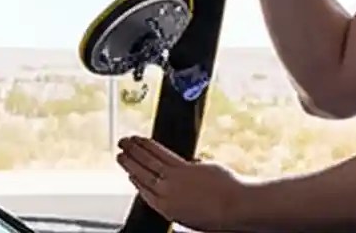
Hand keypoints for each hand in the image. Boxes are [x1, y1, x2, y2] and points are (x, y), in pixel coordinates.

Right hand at [116, 135, 248, 231]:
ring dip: (135, 149)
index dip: (135, 179)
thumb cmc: (220, 215)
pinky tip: (142, 140)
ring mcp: (173, 180)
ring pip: (148, 162)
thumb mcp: (193, 214)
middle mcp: (166, 194)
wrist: (235, 208)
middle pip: (142, 174)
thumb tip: (188, 175)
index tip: (129, 172)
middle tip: (120, 150)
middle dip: (129, 161)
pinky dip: (148, 146)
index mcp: (167, 210)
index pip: (144, 191)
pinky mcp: (182, 169)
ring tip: (126, 141)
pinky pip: (159, 155)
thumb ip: (183, 197)